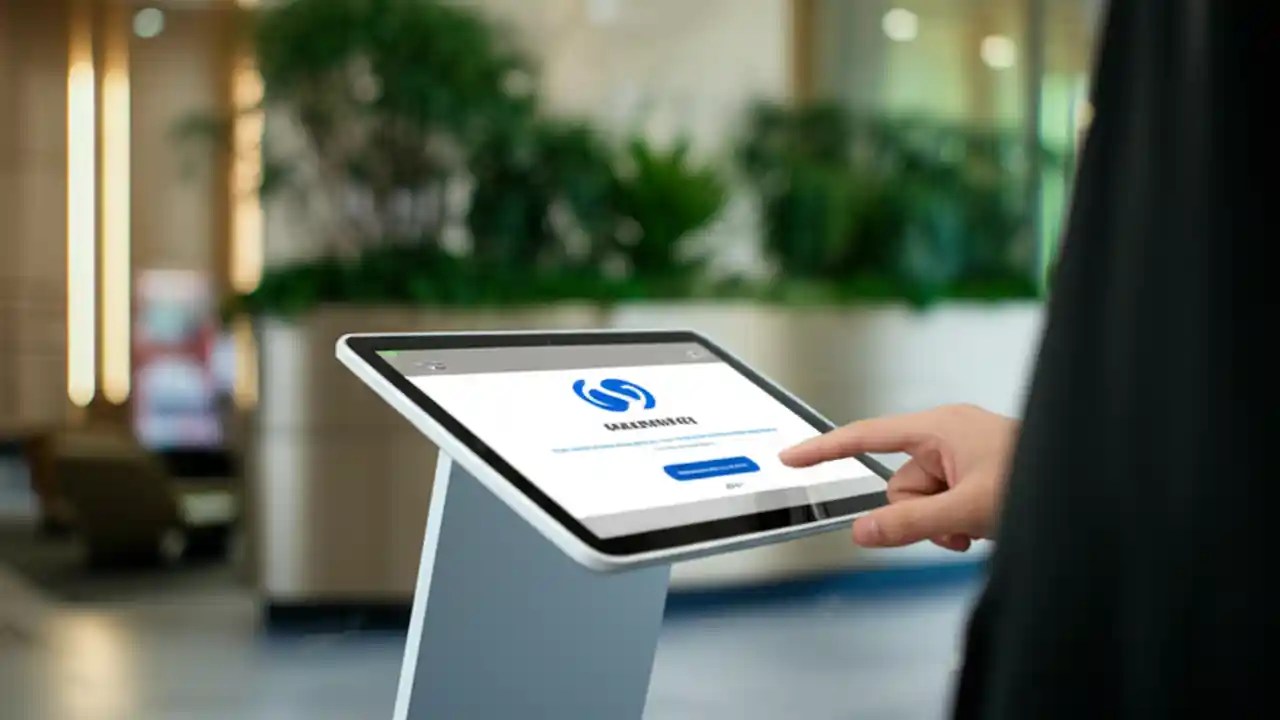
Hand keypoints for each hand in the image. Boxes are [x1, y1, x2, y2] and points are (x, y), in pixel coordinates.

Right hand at [780, 404, 1017, 551]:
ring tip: (977, 528)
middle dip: (919, 513)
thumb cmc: (1038, 481)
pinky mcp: (976, 472)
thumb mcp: (966, 511)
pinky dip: (955, 521)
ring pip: (922, 499)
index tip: (792, 459)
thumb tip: (862, 531)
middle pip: (899, 482)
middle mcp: (947, 435)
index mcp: (940, 426)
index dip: (824, 449)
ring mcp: (963, 454)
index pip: (866, 437)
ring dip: (942, 522)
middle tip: (955, 526)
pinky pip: (943, 502)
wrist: (1092, 489)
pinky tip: (981, 528)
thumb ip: (909, 523)